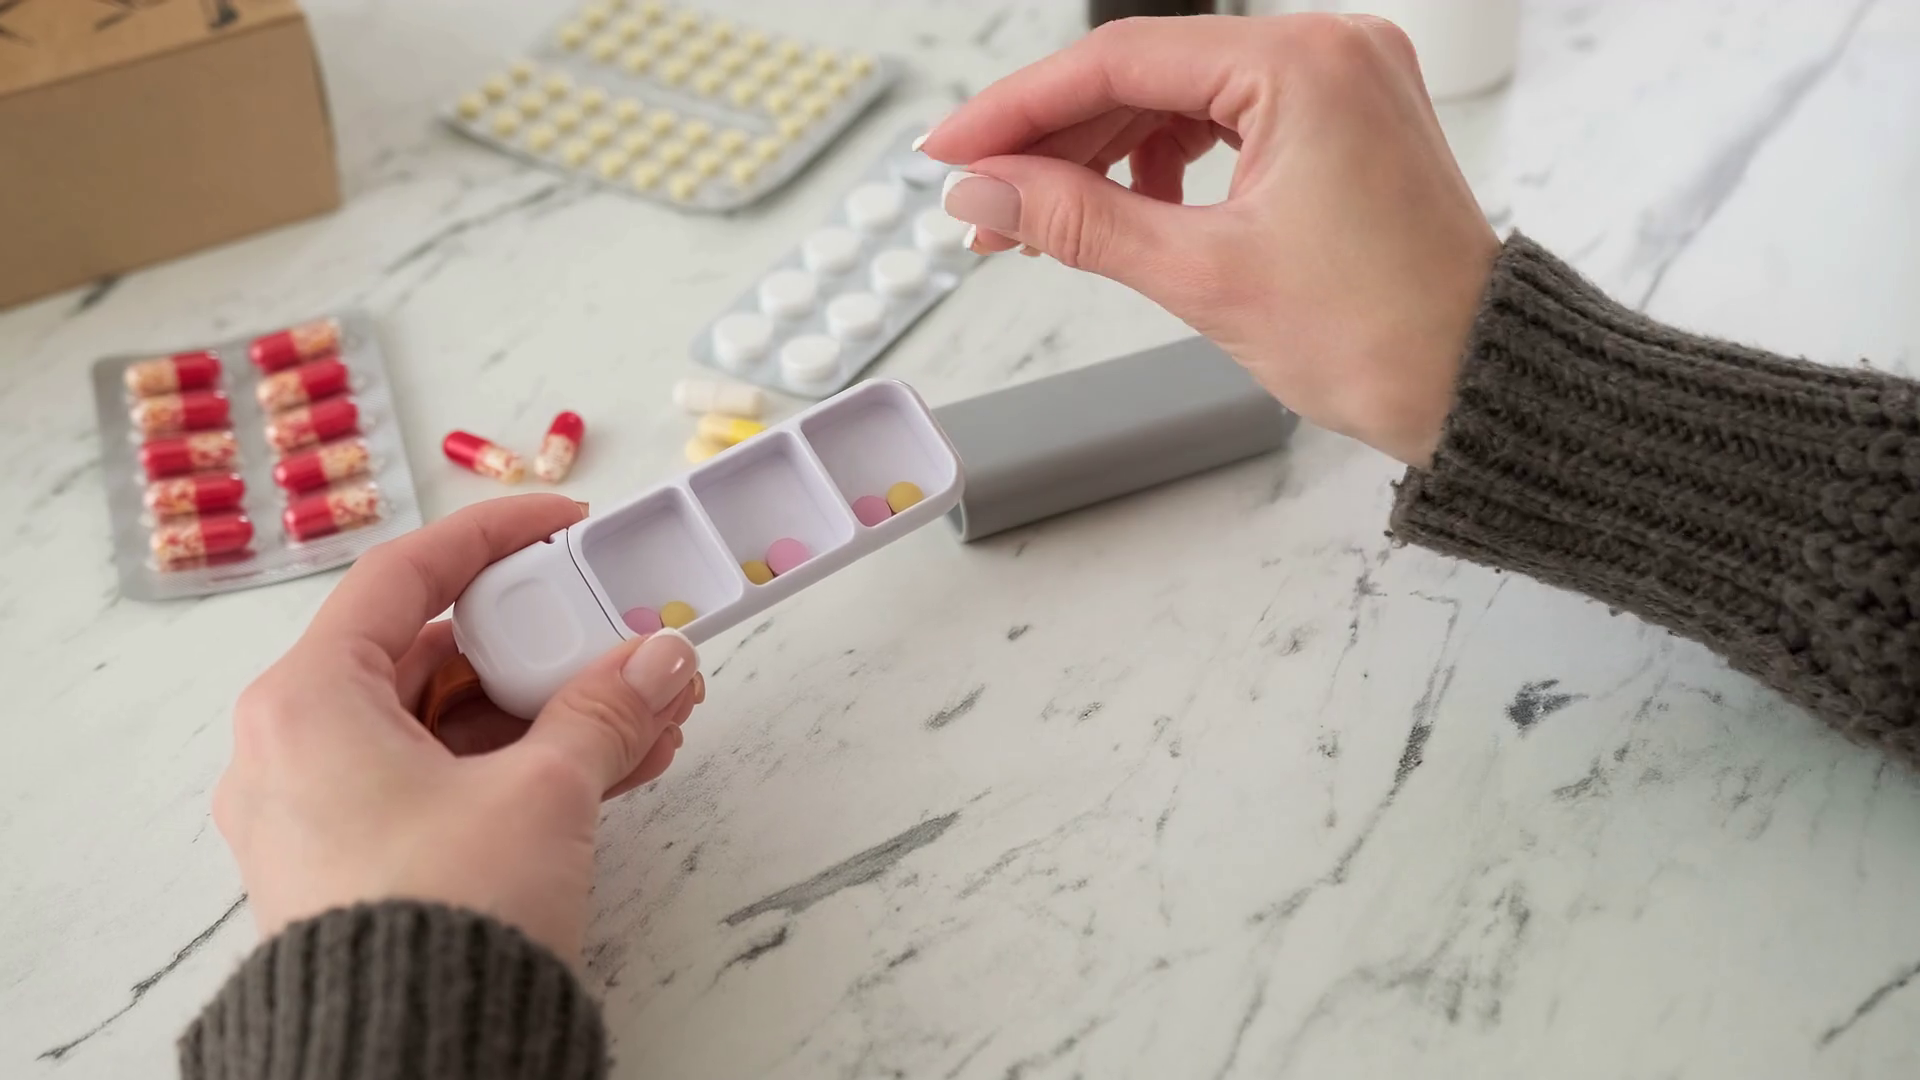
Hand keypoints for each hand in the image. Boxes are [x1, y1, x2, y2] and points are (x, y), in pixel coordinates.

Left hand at [214, 495, 702, 960]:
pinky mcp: (358, 867)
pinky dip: (522, 768)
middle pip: (431, 655)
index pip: (404, 576)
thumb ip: (606, 710)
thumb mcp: (542, 794)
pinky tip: (617, 766)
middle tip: (621, 632)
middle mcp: (296, 749)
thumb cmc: (439, 919)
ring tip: (651, 711)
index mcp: (308, 702)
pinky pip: (444, 785)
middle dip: (545, 645)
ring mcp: (322, 813)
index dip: (492, 536)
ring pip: (447, 727)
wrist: (402, 1066)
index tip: (564, 525)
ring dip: (551, 712)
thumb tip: (660, 657)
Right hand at [920, 14, 1501, 465]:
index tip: (951, 152)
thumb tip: (984, 189)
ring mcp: (1341, 81)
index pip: (1121, 61)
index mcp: (1304, 64)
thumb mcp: (1203, 276)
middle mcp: (1329, 49)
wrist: (1479, 386)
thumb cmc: (1382, 336)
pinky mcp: (1344, 122)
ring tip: (1038, 225)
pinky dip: (1165, 164)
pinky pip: (1226, 121)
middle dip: (1054, 143)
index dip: (1018, 109)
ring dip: (1103, 157)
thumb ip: (1078, 221)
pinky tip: (1127, 212)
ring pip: (1180, 99)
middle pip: (1146, 74)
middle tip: (981, 206)